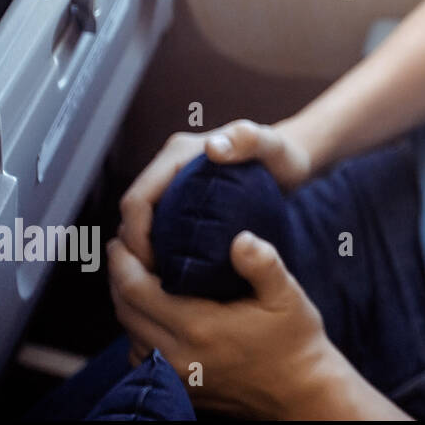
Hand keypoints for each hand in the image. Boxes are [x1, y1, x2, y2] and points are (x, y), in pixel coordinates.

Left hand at [106, 230, 341, 418]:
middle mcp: (178, 356)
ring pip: (129, 336)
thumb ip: (263, 264)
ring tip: (134, 278)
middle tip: (123, 250)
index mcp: (200, 327)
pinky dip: (138, 332)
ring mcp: (175, 378)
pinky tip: (153, 315)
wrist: (300, 391)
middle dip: (118, 277)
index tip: (120, 239)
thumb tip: (240, 238)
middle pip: (125, 312)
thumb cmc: (295, 340)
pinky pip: (141, 357)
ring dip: (126, 306)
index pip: (136, 290)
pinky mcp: (179, 390)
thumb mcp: (288, 295)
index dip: (122, 262)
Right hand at [117, 119, 312, 273]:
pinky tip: (177, 274)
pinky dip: (160, 249)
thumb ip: (247, 140)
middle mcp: (168, 166)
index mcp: (176, 153)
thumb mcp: (270, 146)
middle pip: (133, 214)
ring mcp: (174, 182)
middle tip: (156, 283)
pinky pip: (160, 226)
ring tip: (164, 283)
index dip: (137, 236)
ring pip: (143, 222)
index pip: (137, 200)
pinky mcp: (182, 197)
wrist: (291, 158)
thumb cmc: (283, 152)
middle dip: (135, 249)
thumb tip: (213, 148)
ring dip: (144, 252)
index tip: (154, 269)